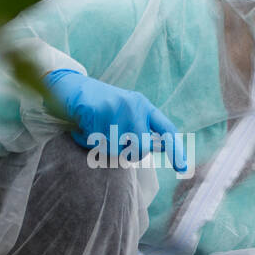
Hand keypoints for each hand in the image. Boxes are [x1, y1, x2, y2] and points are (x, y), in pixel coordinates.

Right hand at [45, 69, 185, 170]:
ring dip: (102, 147)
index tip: (184, 168)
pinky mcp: (96, 111)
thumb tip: (162, 148)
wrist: (70, 86)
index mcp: (143, 105)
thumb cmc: (101, 105)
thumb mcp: (127, 112)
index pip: (166, 130)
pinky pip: (95, 143)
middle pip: (141, 148)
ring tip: (95, 130)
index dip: (176, 149)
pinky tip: (83, 128)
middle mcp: (133, 106)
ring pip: (116, 150)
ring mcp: (115, 108)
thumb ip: (144, 129)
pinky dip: (86, 141)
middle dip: (128, 153)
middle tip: (113, 142)